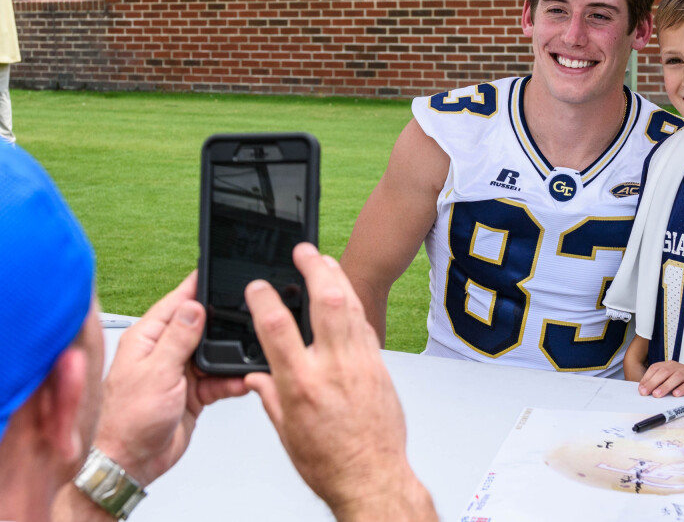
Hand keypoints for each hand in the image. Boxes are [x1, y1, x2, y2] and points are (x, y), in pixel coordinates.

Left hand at [93, 273, 248, 484]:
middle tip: (247, 316)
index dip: (198, 288)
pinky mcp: (193, 392)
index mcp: (147, 338)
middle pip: (202, 326)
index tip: (220, 273)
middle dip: (223, 323)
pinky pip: (219, 379)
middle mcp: (163, 352)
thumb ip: (178, 338)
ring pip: (215, 352)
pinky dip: (233, 380)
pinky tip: (243, 380)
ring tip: (249, 352)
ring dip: (231, 355)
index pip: (177, 303)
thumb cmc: (128, 421)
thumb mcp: (157, 372)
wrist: (131, 462)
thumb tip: (194, 306)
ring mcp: (179, 372)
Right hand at [244, 243, 433, 521]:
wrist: (373, 478)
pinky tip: (347, 298)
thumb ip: (271, 397)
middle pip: (326, 302)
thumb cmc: (330, 463)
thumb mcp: (286, 432)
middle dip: (315, 269)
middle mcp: (334, 368)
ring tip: (325, 261)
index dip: (264, 299)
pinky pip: (366, 328)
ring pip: (352, 309)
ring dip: (338, 279)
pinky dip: (354, 308)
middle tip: (304, 251)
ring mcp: (361, 365)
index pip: (277, 328)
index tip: (257, 286)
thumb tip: (258, 378)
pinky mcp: (380, 369)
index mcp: (302, 384)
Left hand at [638, 360, 683, 397]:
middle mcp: (677, 367)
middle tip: (646, 393)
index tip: (641, 390)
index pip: (655, 369)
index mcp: (668, 365)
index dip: (647, 379)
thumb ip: (657, 385)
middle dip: (653, 383)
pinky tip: (676, 394)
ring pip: (676, 377)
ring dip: (666, 386)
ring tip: (658, 394)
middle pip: (664, 372)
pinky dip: (683, 388)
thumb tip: (643, 391)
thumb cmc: (682, 382)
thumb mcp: (668, 381)